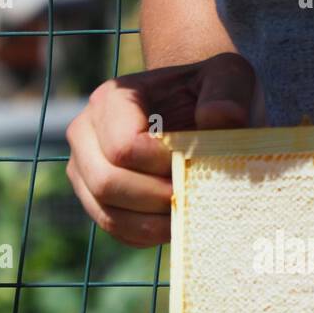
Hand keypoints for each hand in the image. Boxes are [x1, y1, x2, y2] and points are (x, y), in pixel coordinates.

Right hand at [65, 52, 261, 246]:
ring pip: (108, 213)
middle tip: (193, 195)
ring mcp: (84, 167)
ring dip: (153, 223)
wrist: (198, 109)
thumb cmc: (211, 94)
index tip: (195, 164)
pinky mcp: (94, 197)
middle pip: (107, 183)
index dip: (163, 166)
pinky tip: (176, 221)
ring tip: (188, 212)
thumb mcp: (229, 79)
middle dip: (156, 199)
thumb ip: (227, 93)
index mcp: (112, 98)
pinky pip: (115, 229)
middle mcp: (85, 132)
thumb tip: (218, 118)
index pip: (124, 147)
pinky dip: (147, 234)